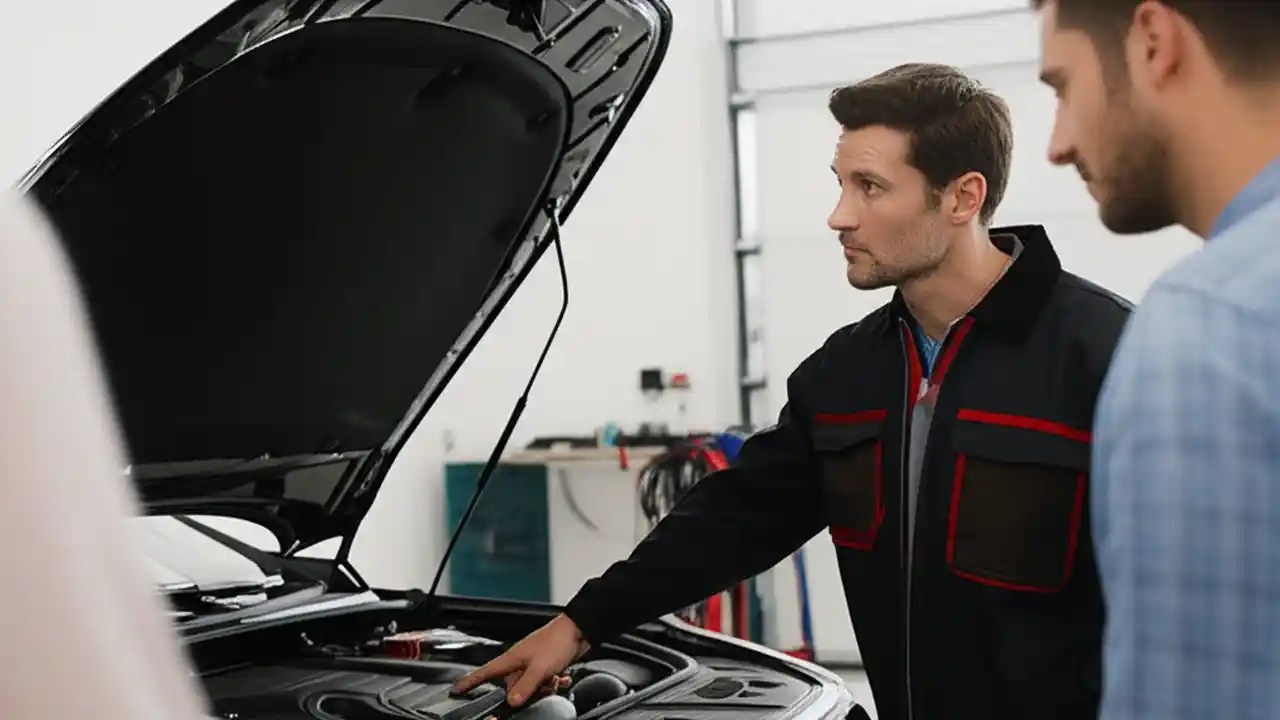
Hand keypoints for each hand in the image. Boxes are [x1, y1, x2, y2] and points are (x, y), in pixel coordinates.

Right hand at [451, 613, 589, 707]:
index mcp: (512, 659)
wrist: (578, 629)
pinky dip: (553, 682)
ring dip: (544, 688)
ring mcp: (533, 662)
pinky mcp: (546, 664)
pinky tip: (562, 678)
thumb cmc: (557, 641)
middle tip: (541, 688)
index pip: (485, 672)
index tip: (456, 688)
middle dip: (527, 693)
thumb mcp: (540, 668)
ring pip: (531, 686)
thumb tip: (512, 701)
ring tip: (554, 680)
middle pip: (513, 687)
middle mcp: (520, 661)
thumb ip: (525, 686)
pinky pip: (544, 681)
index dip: (470, 681)